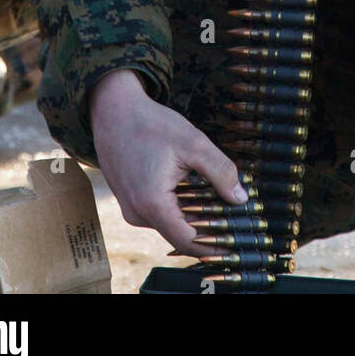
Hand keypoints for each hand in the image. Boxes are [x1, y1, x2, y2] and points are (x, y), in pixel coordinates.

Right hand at [89, 69, 246, 255]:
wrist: (114, 111)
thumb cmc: (152, 124)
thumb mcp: (194, 144)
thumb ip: (220, 172)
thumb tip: (241, 199)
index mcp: (152, 205)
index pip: (189, 242)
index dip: (215, 244)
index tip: (236, 240)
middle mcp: (138, 214)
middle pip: (180, 234)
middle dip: (208, 226)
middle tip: (234, 214)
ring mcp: (131, 210)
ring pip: (170, 223)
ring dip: (193, 214)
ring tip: (216, 196)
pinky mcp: (130, 202)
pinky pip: (158, 214)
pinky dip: (178, 206)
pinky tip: (192, 187)